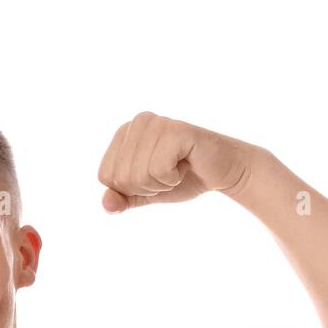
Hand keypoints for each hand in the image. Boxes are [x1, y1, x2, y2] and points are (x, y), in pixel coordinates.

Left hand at [97, 111, 262, 211]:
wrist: (222, 172)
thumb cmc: (183, 178)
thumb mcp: (145, 193)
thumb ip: (122, 199)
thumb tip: (106, 205)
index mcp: (124, 133)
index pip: (105, 177)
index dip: (130, 189)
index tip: (154, 176)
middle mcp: (137, 122)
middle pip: (120, 178)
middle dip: (146, 187)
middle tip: (168, 173)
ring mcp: (156, 123)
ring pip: (138, 176)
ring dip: (161, 183)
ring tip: (177, 169)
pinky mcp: (175, 131)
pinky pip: (158, 170)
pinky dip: (173, 178)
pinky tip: (186, 165)